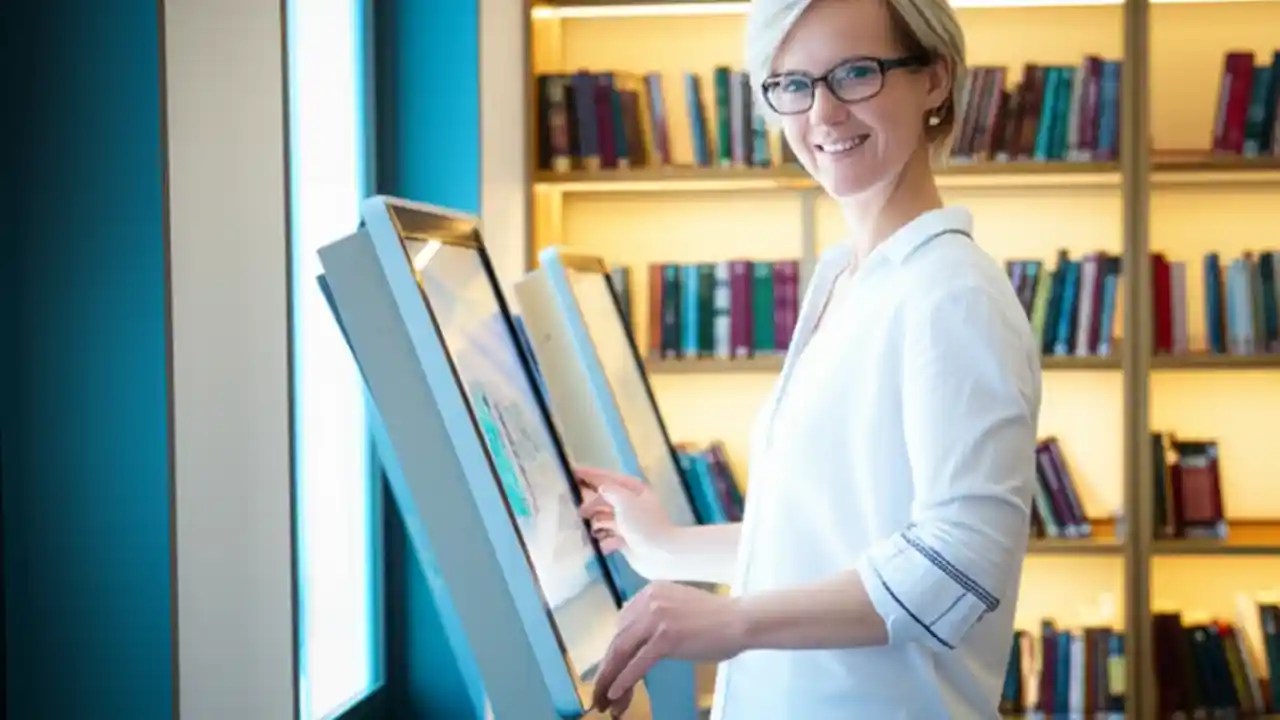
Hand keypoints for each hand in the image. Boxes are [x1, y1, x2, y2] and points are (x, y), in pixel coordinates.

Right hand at [574, 466, 677, 579]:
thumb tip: (600, 488)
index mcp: (633, 489)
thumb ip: (610, 491)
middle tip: (573, 507)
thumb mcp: (625, 501)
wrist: (660, 554)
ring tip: (581, 524)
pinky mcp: (625, 539)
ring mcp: (628, 522)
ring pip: (604, 517)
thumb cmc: (643, 524)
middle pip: (604, 498)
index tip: (571, 472)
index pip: (607, 478)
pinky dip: (602, 539)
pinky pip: (607, 536)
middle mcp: (630, 503)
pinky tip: (597, 542)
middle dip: (589, 502)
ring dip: (594, 521)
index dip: (589, 474)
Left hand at [591, 581, 745, 714]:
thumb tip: (637, 641)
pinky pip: (638, 663)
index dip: (613, 653)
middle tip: (598, 692)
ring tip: (602, 700)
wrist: (740, 620)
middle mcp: (648, 600)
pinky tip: (615, 694)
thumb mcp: (677, 609)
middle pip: (618, 640)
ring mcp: (656, 617)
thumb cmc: (715, 619)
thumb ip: (656, 619)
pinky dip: (624, 680)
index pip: (622, 626)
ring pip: (623, 652)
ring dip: (610, 679)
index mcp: (649, 592)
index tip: (608, 673)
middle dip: (607, 669)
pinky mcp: (666, 637)